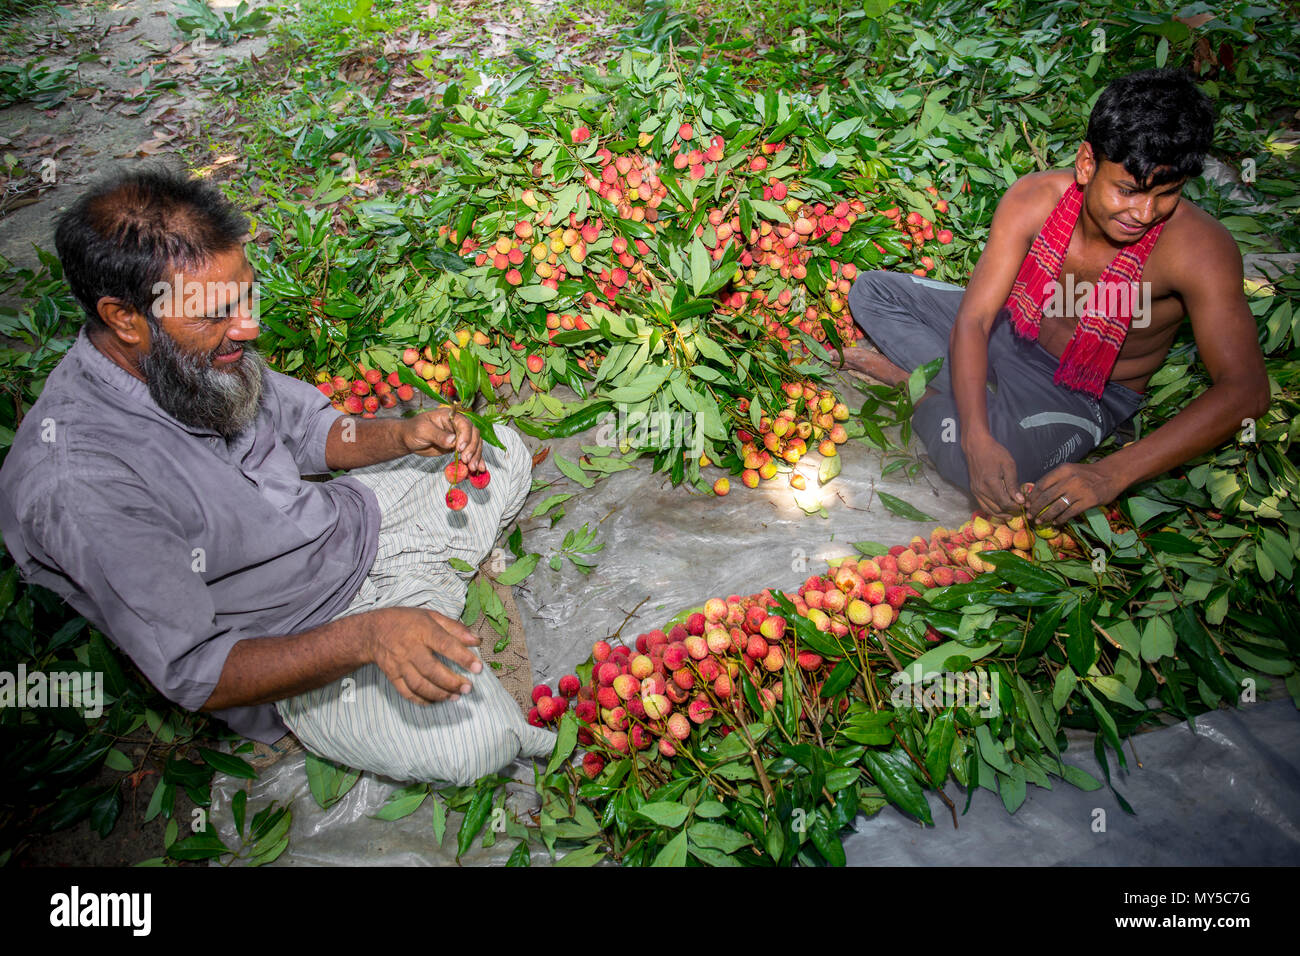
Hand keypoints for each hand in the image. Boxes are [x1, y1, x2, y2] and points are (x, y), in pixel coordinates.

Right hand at [366, 607, 482, 704]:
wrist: (373, 631)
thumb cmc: (407, 621)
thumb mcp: (431, 616)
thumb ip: (455, 628)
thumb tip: (476, 640)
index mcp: (422, 630)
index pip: (445, 644)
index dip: (463, 657)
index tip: (478, 668)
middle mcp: (410, 648)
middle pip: (431, 669)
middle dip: (451, 682)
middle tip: (468, 688)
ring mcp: (399, 664)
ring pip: (419, 684)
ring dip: (439, 694)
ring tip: (455, 697)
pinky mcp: (392, 676)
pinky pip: (406, 692)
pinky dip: (421, 700)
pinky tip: (435, 702)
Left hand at [402, 407, 483, 470]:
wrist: (408, 439)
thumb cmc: (413, 430)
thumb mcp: (423, 430)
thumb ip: (438, 435)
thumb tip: (453, 441)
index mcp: (450, 416)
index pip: (464, 424)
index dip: (465, 436)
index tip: (459, 448)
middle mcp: (457, 425)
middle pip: (473, 435)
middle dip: (472, 448)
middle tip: (466, 460)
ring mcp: (459, 436)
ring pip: (475, 444)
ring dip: (476, 456)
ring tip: (472, 468)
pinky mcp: (458, 447)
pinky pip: (470, 453)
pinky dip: (476, 460)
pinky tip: (479, 469)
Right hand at [964, 434, 1026, 518]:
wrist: (976, 446)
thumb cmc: (994, 453)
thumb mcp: (1008, 465)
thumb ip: (1013, 484)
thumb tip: (1020, 500)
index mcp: (991, 483)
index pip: (1005, 503)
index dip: (1016, 507)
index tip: (1024, 505)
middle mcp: (982, 490)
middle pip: (998, 508)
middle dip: (1010, 511)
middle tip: (1020, 510)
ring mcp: (976, 491)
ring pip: (989, 509)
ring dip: (1001, 514)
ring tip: (1011, 515)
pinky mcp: (974, 490)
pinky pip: (983, 505)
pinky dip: (992, 510)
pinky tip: (999, 510)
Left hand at [1024, 461, 1125, 525]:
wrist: (1112, 474)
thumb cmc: (1087, 474)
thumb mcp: (1070, 470)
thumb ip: (1056, 480)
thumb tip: (1037, 494)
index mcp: (1063, 470)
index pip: (1042, 484)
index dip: (1032, 496)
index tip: (1027, 504)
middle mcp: (1070, 479)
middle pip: (1047, 496)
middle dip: (1036, 508)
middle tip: (1030, 515)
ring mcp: (1079, 490)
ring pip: (1057, 506)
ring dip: (1046, 516)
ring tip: (1040, 521)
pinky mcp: (1088, 501)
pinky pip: (1070, 512)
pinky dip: (1061, 519)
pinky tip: (1056, 522)